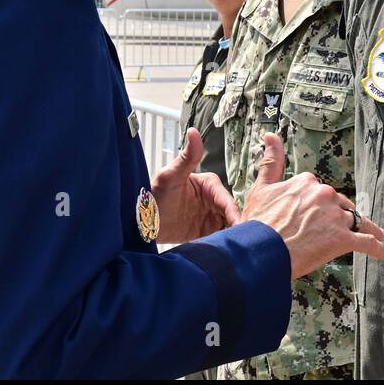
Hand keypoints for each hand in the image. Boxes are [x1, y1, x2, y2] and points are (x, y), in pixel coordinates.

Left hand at [154, 128, 240, 243]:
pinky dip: (225, 243)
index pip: (226, 199)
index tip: (239, 224)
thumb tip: (194, 132)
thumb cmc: (154, 194)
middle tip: (242, 240)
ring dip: (233, 235)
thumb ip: (187, 157)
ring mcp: (210, 216)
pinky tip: (228, 252)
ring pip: (228, 225)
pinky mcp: (206, 231)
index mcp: (209, 184)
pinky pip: (220, 237)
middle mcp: (212, 200)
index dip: (233, 212)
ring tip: (238, 248)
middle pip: (231, 214)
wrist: (141, 221)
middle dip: (238, 225)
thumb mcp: (170, 175)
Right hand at [240, 133, 383, 278]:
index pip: (322, 192)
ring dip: (368, 228)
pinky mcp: (342, 239)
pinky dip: (375, 247)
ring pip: (358, 221)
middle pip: (341, 205)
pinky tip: (380, 252)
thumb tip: (270, 135)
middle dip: (342, 217)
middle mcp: (324, 195)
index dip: (323, 205)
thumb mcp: (261, 188)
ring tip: (376, 237)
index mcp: (307, 182)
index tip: (321, 215)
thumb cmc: (257, 224)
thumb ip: (271, 162)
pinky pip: (366, 242)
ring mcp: (335, 217)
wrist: (260, 252)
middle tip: (342, 230)